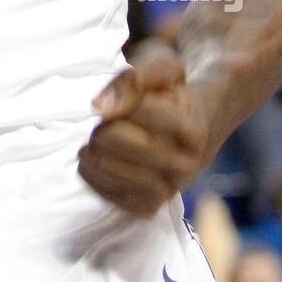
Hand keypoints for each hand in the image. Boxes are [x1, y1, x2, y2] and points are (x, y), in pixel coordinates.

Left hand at [77, 50, 211, 217]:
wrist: (188, 135)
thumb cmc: (171, 99)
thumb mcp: (162, 74)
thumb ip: (134, 79)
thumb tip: (101, 107)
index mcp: (192, 130)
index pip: (138, 111)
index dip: (116, 101)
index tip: (108, 101)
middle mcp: (186, 165)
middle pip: (120, 140)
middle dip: (101, 127)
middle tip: (97, 124)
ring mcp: (169, 190)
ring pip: (112, 169)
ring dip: (91, 151)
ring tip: (91, 141)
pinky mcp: (148, 207)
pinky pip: (110, 195)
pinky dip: (91, 175)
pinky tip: (89, 160)